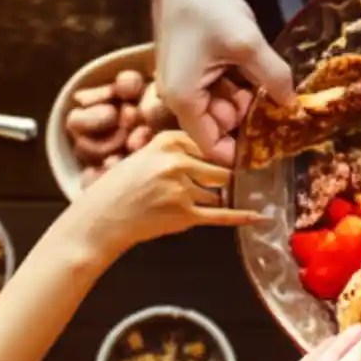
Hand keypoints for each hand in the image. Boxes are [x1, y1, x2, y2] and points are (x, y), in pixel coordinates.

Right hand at [71, 131, 260, 255]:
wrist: (101, 219)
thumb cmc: (120, 188)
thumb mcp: (145, 155)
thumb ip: (177, 151)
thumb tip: (216, 155)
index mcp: (167, 141)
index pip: (208, 144)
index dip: (219, 155)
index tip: (236, 156)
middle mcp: (176, 162)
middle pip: (220, 168)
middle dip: (223, 179)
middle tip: (229, 182)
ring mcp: (182, 189)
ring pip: (218, 193)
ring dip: (213, 199)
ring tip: (194, 203)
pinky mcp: (185, 215)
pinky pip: (221, 215)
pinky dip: (242, 216)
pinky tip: (259, 216)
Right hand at [153, 0, 293, 164]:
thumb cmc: (206, 7)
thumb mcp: (247, 44)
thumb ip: (273, 77)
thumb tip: (293, 104)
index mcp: (184, 100)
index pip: (213, 147)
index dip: (243, 151)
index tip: (274, 145)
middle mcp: (181, 96)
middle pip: (222, 126)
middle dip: (251, 118)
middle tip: (280, 102)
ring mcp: (188, 81)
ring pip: (226, 105)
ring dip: (249, 98)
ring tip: (272, 82)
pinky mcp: (196, 66)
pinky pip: (222, 86)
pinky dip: (242, 82)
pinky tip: (260, 69)